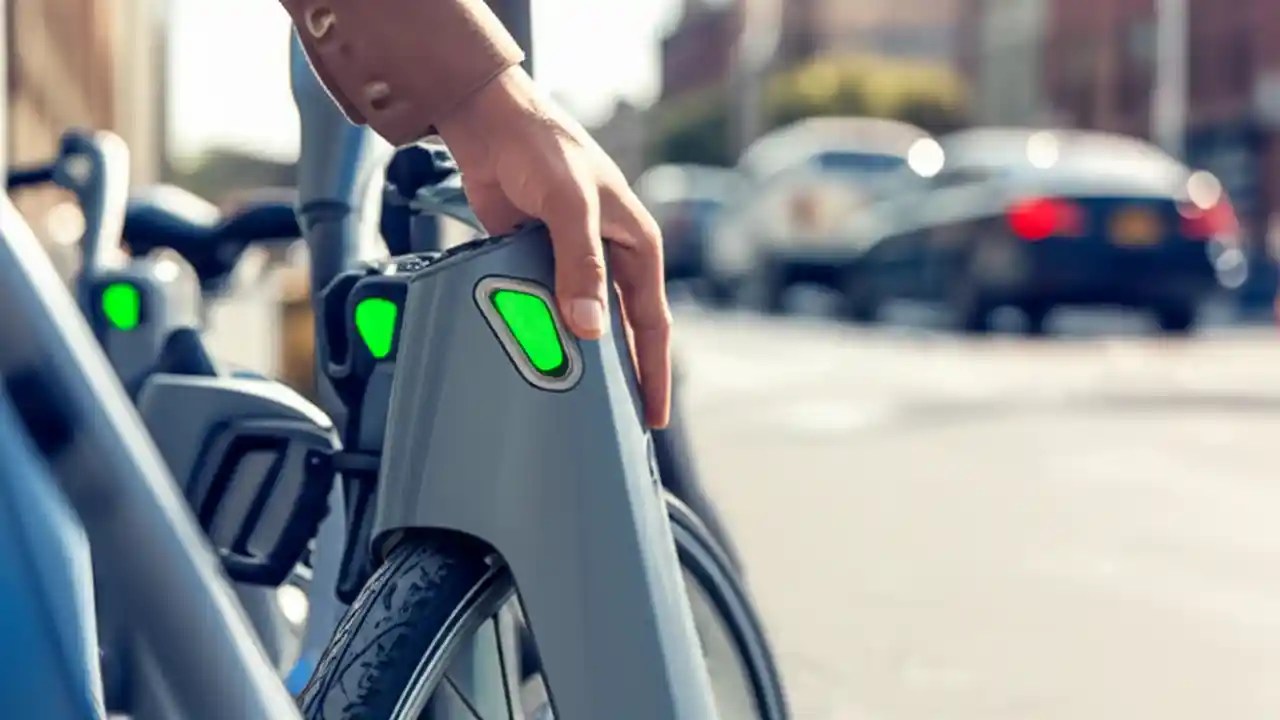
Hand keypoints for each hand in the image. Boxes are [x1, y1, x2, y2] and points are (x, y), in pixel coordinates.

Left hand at [436, 67, 671, 427]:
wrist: (491, 121)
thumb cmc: (545, 149)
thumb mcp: (572, 206)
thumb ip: (581, 265)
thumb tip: (590, 330)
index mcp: (637, 245)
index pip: (653, 323)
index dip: (653, 373)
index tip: (651, 418)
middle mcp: (611, 257)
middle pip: (622, 331)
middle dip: (622, 377)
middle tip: (614, 427)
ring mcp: (572, 261)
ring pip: (582, 323)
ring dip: (578, 358)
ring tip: (572, 404)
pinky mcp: (535, 259)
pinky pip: (543, 307)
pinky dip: (539, 333)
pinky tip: (529, 360)